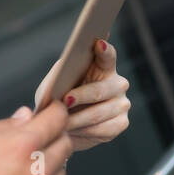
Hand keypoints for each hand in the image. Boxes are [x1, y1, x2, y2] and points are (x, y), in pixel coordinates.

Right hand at [0, 103, 70, 174]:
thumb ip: (2, 125)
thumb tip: (24, 118)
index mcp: (22, 145)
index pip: (57, 120)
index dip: (55, 111)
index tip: (51, 111)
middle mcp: (38, 171)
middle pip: (65, 145)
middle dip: (54, 136)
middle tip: (38, 137)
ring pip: (61, 172)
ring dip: (50, 164)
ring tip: (25, 167)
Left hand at [33, 35, 129, 151]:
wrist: (63, 126)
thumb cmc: (58, 98)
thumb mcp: (52, 86)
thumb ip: (57, 79)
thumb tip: (59, 81)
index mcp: (102, 67)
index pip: (107, 55)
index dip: (104, 50)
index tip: (99, 43)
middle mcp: (117, 83)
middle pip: (101, 89)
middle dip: (81, 96)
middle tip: (66, 100)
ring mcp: (122, 103)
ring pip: (99, 112)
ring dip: (78, 119)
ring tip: (62, 123)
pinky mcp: (121, 123)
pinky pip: (103, 128)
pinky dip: (85, 131)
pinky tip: (73, 131)